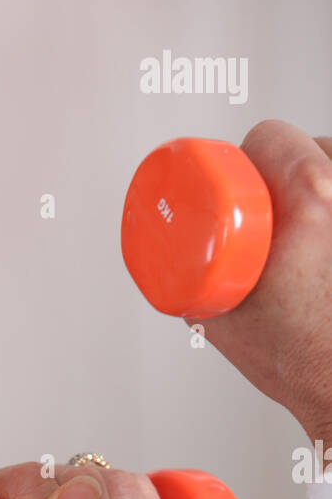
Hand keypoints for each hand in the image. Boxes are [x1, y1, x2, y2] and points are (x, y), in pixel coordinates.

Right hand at [191, 121, 331, 441]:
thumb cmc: (305, 362)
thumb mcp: (220, 317)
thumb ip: (193, 283)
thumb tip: (181, 270)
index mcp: (311, 195)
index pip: (270, 137)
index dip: (248, 156)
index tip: (241, 180)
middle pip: (313, 145)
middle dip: (288, 171)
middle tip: (271, 210)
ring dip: (321, 187)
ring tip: (305, 228)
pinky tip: (324, 245)